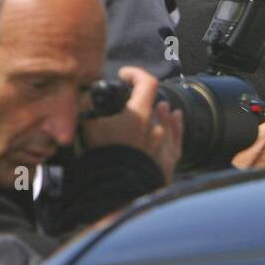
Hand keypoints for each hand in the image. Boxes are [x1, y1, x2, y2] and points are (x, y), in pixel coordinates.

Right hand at [81, 66, 183, 182]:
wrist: (116, 190)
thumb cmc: (102, 158)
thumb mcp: (89, 127)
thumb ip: (89, 106)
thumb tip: (88, 94)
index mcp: (138, 114)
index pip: (146, 82)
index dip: (136, 74)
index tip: (125, 76)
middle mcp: (156, 126)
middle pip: (152, 104)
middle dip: (141, 99)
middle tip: (130, 101)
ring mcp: (164, 142)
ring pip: (165, 119)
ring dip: (158, 111)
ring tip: (156, 106)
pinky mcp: (169, 158)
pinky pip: (176, 136)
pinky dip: (176, 124)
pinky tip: (176, 115)